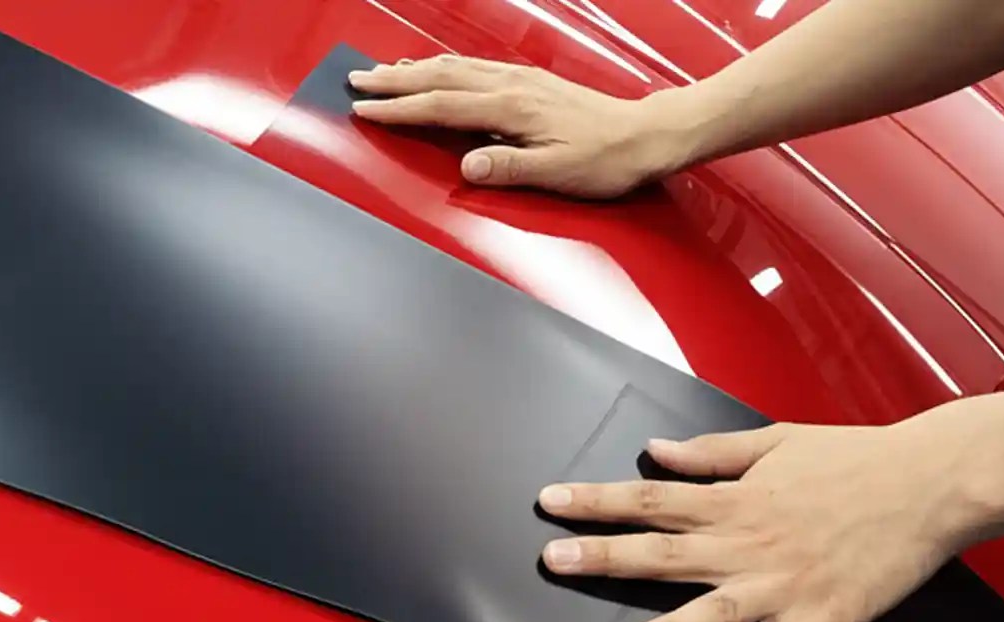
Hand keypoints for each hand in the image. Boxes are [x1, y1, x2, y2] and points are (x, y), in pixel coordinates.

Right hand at [347, 55, 693, 198]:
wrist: (646, 136)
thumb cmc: (606, 160)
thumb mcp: (558, 172)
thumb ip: (509, 167)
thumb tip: (468, 166)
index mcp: (512, 108)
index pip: (442, 106)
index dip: (400, 109)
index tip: (366, 110)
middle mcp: (512, 86)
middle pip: (440, 78)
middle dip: (394, 80)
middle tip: (357, 82)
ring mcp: (520, 80)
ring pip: (455, 67)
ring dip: (415, 70)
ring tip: (382, 72)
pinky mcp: (529, 82)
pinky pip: (474, 67)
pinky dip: (444, 68)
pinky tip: (436, 70)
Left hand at [537, 393, 1003, 621]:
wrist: (926, 484)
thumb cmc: (851, 459)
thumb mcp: (774, 441)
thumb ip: (710, 452)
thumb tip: (656, 450)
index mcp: (734, 499)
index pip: (650, 499)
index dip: (597, 500)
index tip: (551, 502)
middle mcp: (747, 542)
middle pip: (663, 553)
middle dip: (604, 557)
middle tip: (555, 561)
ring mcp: (781, 585)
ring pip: (712, 612)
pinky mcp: (818, 619)